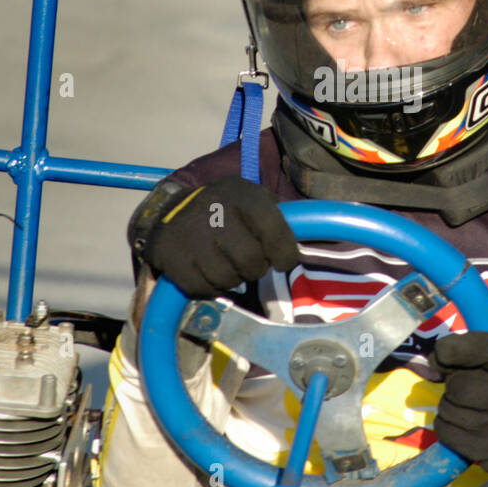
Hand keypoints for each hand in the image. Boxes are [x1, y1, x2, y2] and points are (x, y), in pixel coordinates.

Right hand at [136, 176, 299, 298]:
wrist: (169, 212)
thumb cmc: (225, 209)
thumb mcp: (253, 199)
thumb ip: (281, 216)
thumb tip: (318, 236)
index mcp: (242, 197)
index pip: (274, 232)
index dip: (284, 253)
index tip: (282, 260)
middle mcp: (216, 214)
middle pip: (252, 263)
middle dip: (255, 268)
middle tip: (248, 261)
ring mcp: (193, 239)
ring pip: (229, 279)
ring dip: (233, 278)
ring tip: (226, 263)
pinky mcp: (175, 261)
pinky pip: (205, 289)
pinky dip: (211, 287)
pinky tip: (207, 270)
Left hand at [430, 331, 487, 473]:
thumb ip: (465, 349)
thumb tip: (432, 363)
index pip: (483, 348)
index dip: (455, 348)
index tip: (442, 352)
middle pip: (460, 385)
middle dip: (453, 385)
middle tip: (466, 387)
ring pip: (448, 410)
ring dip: (449, 405)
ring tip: (469, 407)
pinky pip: (445, 433)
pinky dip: (446, 426)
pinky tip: (464, 425)